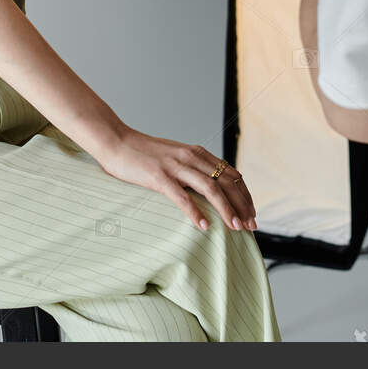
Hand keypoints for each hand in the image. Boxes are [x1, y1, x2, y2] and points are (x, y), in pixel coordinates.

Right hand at [91, 127, 257, 232]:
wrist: (116, 141)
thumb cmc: (143, 154)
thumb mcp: (174, 157)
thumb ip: (192, 168)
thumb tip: (208, 188)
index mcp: (197, 153)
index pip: (232, 174)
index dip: (245, 195)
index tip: (251, 213)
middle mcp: (191, 157)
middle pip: (228, 182)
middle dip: (243, 205)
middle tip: (251, 226)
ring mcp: (176, 166)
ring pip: (211, 189)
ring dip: (227, 210)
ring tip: (236, 228)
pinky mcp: (159, 177)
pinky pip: (182, 197)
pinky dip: (195, 212)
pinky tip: (204, 226)